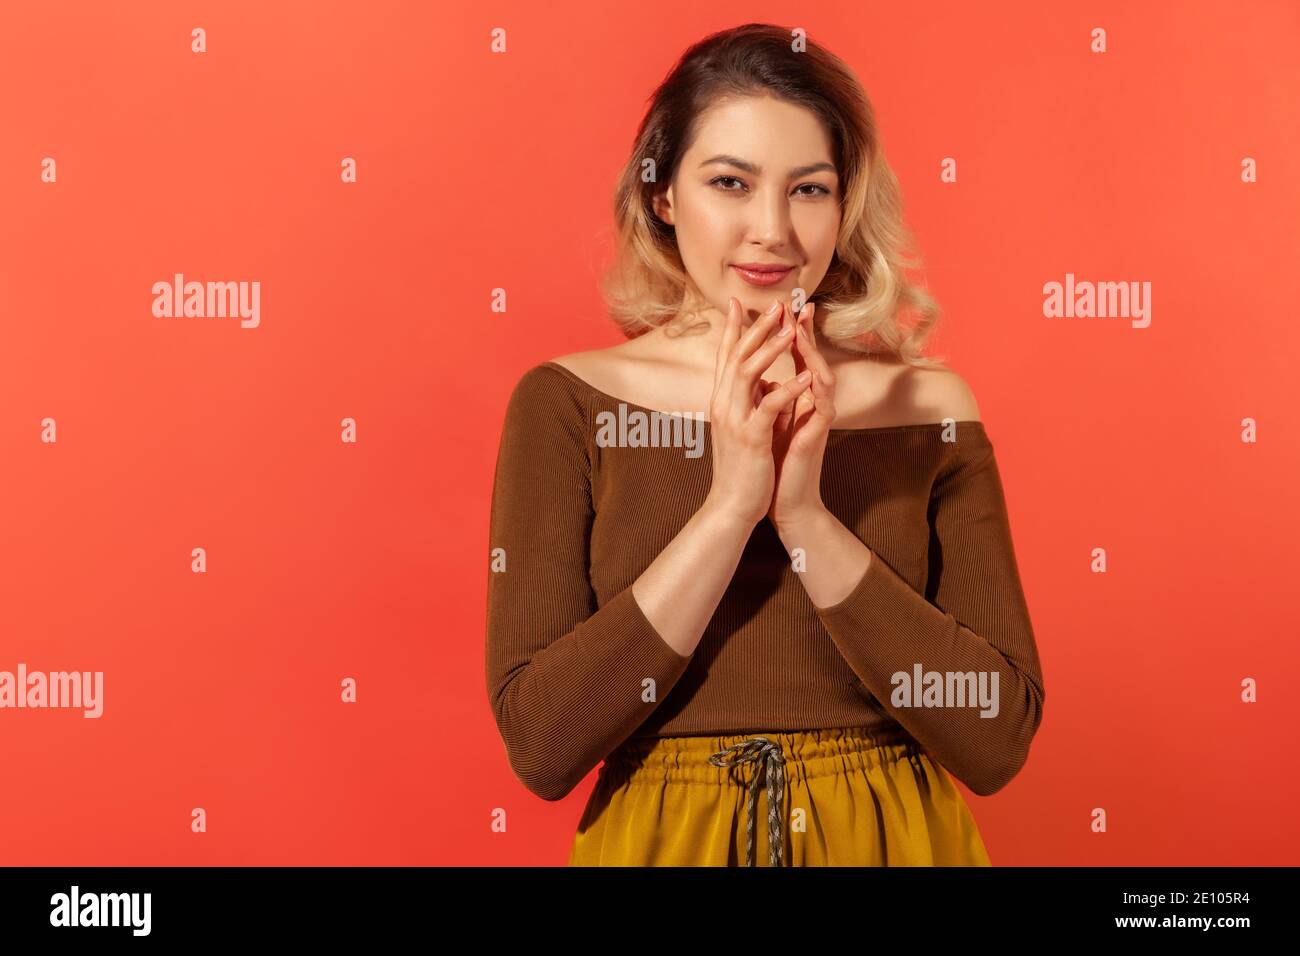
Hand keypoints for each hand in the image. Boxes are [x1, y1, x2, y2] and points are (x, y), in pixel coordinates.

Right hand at [703, 297, 812, 527]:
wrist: (731, 506)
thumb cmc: (741, 469)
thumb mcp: (742, 429)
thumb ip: (752, 402)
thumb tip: (766, 382)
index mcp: (721, 402)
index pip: (726, 357)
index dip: (733, 328)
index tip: (739, 302)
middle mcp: (723, 405)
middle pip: (737, 356)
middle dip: (757, 328)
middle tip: (775, 305)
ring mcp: (735, 421)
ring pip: (749, 374)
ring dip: (771, 349)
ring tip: (791, 330)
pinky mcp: (751, 438)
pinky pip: (769, 406)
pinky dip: (787, 390)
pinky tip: (804, 378)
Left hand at [760, 300, 835, 532]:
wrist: (781, 501)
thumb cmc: (773, 462)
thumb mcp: (765, 420)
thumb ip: (769, 396)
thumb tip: (762, 373)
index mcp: (796, 398)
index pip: (795, 357)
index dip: (789, 331)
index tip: (778, 305)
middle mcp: (810, 403)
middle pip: (812, 358)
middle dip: (805, 331)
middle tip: (799, 304)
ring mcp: (817, 418)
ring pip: (821, 376)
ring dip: (811, 352)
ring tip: (799, 329)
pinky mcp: (818, 435)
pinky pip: (822, 406)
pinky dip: (816, 388)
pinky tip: (811, 373)